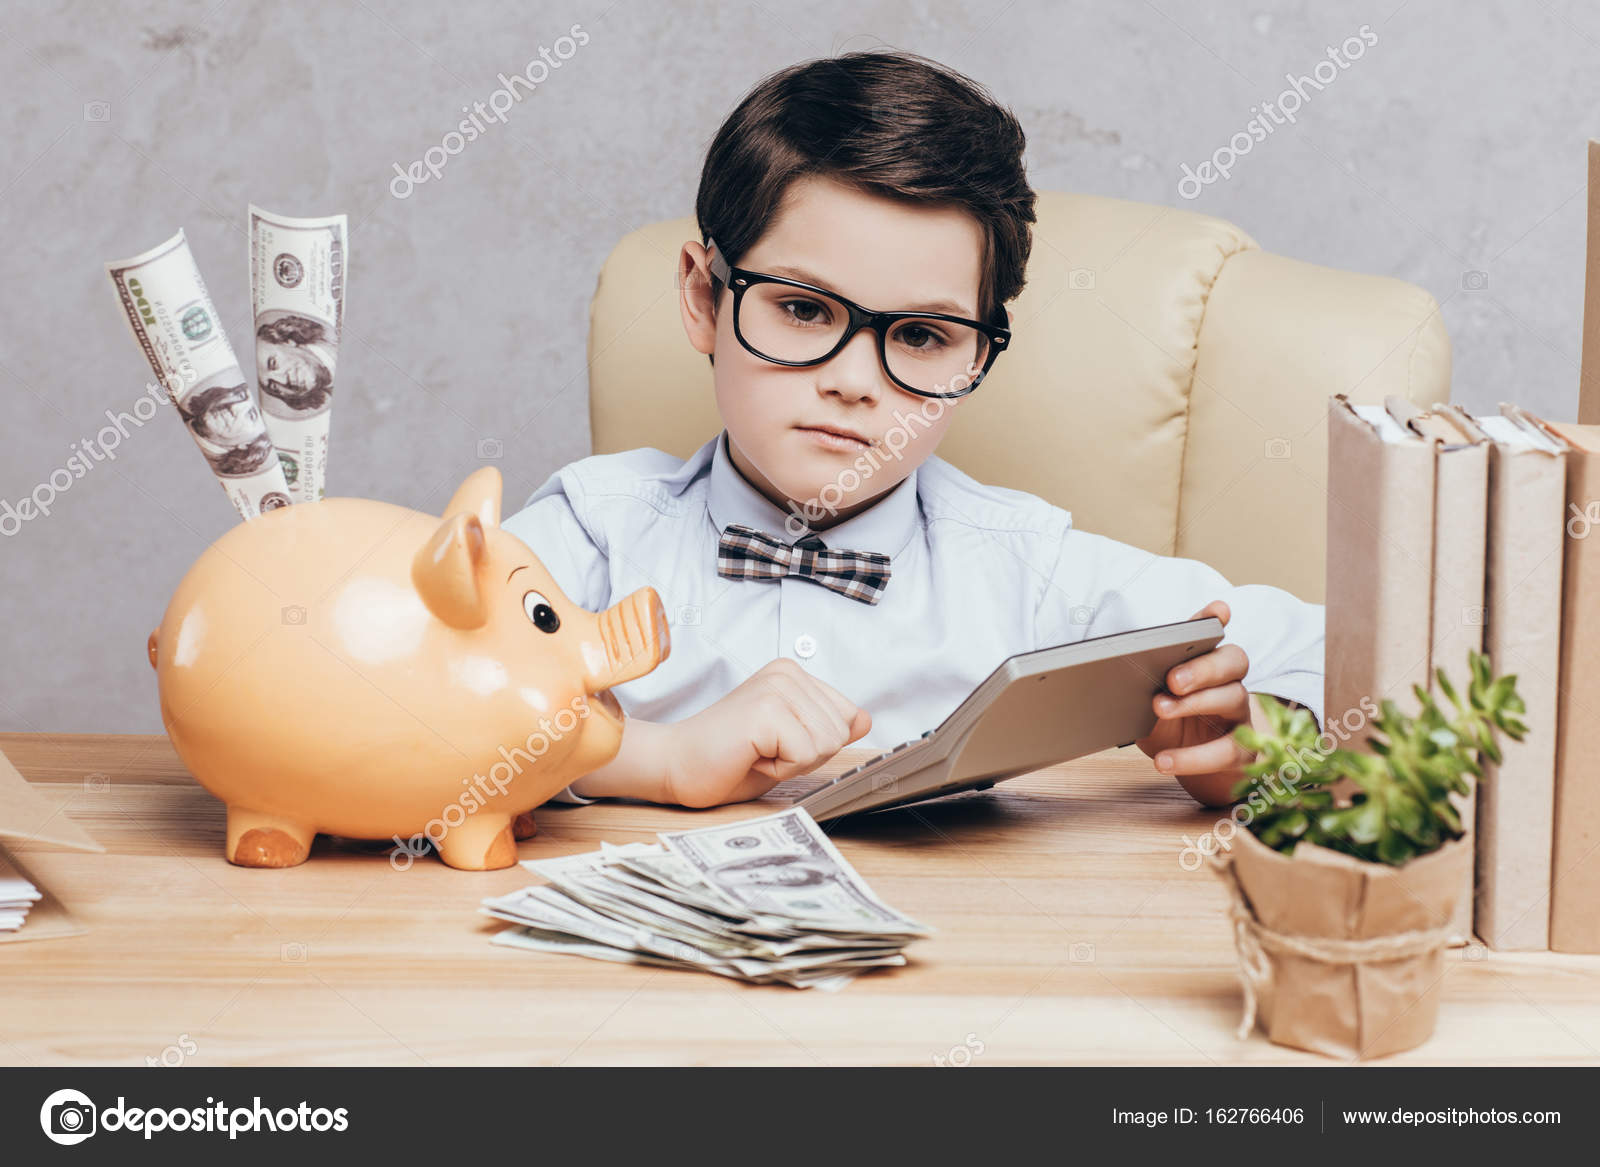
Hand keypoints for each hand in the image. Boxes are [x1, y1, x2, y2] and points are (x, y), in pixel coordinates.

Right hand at [662, 658, 871, 807]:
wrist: (674, 766)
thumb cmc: (727, 759)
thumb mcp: (790, 744)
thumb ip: (827, 728)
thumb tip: (866, 718)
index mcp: (793, 673)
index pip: (847, 716)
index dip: (814, 745)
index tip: (774, 744)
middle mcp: (787, 672)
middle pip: (840, 732)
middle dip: (806, 756)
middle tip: (762, 751)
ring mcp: (776, 687)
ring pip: (827, 744)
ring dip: (792, 763)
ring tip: (755, 752)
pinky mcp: (767, 710)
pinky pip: (806, 755)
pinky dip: (780, 769)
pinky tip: (750, 757)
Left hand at [1135, 600, 1256, 806]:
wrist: (1189, 769)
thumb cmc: (1169, 727)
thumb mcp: (1151, 703)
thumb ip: (1142, 687)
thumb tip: (1116, 680)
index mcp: (1204, 665)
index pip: (1213, 636)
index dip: (1216, 621)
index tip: (1218, 611)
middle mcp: (1227, 683)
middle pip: (1234, 660)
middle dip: (1203, 666)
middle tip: (1172, 679)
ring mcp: (1238, 715)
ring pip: (1233, 697)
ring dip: (1195, 703)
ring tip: (1160, 709)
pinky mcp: (1241, 751)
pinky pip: (1225, 750)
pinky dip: (1193, 757)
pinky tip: (1164, 760)